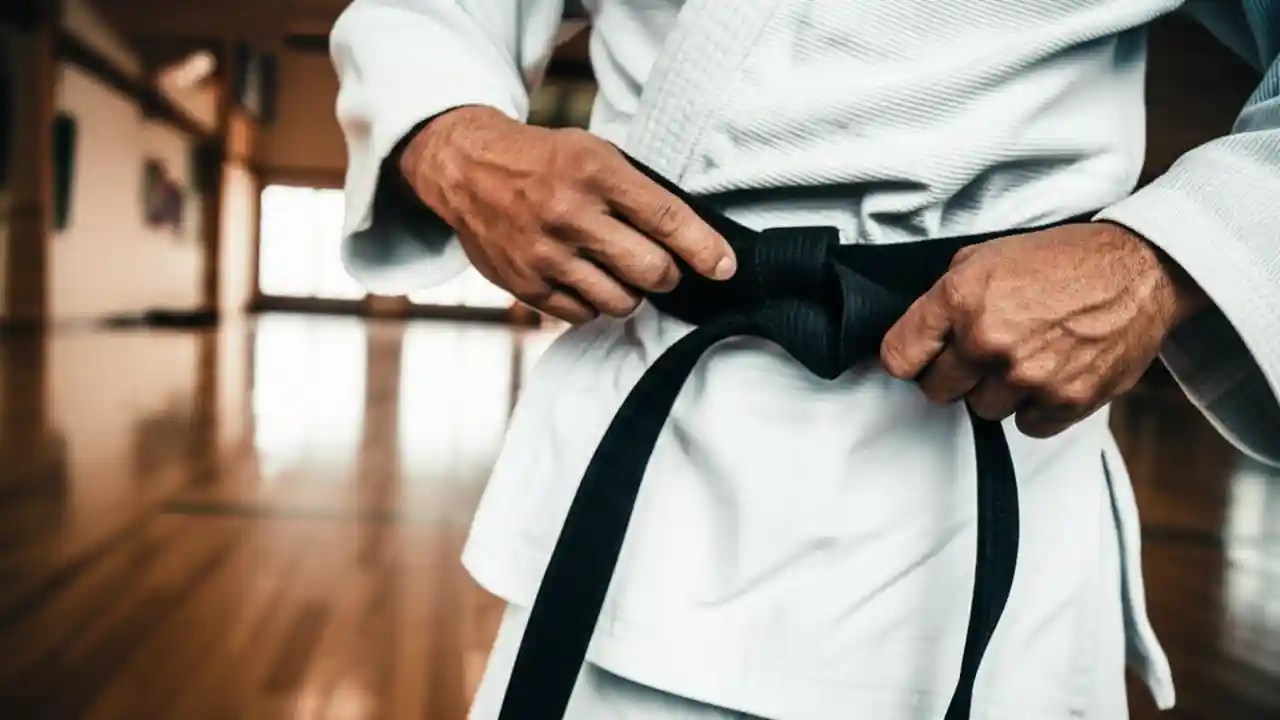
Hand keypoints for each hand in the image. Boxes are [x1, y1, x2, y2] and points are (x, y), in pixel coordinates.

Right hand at [398, 106, 736, 322]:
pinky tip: (585, 279)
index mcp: (595, 173)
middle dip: (668, 274)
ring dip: (631, 292)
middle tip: (661, 266)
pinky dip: (593, 303)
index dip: (704, 249)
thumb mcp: (594, 153)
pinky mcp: (526, 284)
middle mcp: (570, 214)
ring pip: (621, 302)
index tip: (725, 267)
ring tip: (617, 270)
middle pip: (651, 271)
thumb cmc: (546, 162)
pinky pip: (583, 315)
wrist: (469, 169)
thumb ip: (638, 194)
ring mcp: (546, 254)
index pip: (666, 219)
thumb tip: (695, 242)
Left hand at [880, 222, 1206, 437]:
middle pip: (938, 391)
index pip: (899, 357)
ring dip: (997, 390)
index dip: (909, 359)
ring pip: (982, 410)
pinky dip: (1035, 407)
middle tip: (981, 354)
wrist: (1137, 270)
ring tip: (1025, 356)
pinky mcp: (1065, 400)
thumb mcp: (986, 257)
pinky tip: (1050, 373)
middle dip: (953, 375)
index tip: (920, 359)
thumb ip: (945, 298)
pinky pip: (1027, 425)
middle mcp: (988, 340)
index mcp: (960, 299)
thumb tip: (918, 335)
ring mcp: (1027, 374)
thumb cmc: (1060, 260)